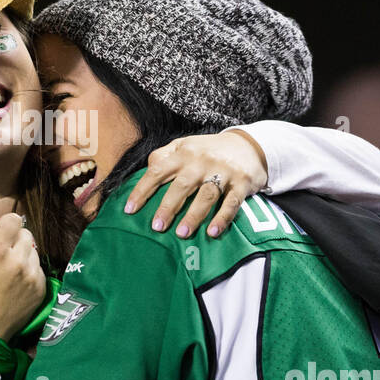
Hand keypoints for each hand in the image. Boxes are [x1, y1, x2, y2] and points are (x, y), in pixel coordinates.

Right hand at [0, 214, 46, 340]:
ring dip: (24, 255)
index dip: (6, 224)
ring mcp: (32, 276)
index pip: (14, 219)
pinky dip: (30, 272)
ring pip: (34, 251)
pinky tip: (16, 283)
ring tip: (9, 270)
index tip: (0, 233)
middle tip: (3, 254)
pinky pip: (39, 269)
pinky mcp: (41, 289)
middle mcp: (18, 260)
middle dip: (15, 239)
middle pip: (26, 233)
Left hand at [124, 130, 268, 238]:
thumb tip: (146, 170)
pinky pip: (231, 203)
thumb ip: (164, 155)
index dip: (142, 190)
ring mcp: (223, 171)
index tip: (130, 209)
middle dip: (168, 207)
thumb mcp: (185, 145)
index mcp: (184, 153)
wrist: (249, 145)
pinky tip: (212, 232)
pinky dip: (222, 218)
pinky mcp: (242, 182)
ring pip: (206, 195)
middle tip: (156, 227)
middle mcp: (202, 161)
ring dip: (194, 216)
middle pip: (182, 185)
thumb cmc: (209, 151)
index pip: (158, 170)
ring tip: (181, 234)